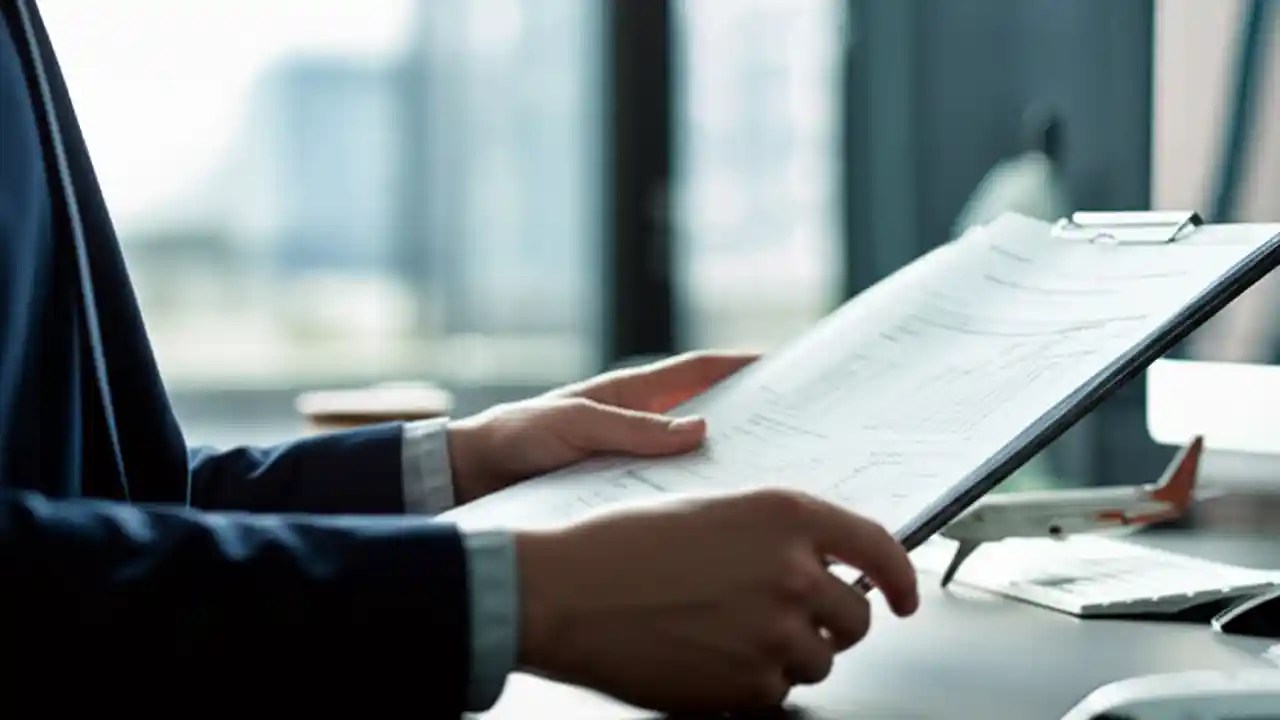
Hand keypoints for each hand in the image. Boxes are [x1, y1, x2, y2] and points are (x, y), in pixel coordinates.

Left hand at [447, 351, 756, 502]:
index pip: (697, 371)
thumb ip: (632, 429)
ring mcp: (630, 459)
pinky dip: (693, 500)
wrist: (470, 481)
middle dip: (749, 420)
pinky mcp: (617, 492)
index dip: (740, 366)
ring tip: (772, 486)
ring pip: (691, 460)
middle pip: (706, 416)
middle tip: (797, 434)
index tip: (784, 366)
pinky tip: (717, 525)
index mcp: (629, 395)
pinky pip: (667, 493)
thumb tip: (700, 430)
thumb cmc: (516, 440)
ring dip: (726, 467)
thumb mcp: (574, 428)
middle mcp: (637, 425)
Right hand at [514, 489, 918, 712]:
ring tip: (731, 637)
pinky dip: (754, 685)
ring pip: (820, 661)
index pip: (878, 548)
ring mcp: (775, 632)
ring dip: (789, 656)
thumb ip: (775, 534)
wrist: (567, 592)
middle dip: (830, 623)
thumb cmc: (621, 545)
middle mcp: (791, 571)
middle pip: (855, 618)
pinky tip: (710, 660)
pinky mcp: (750, 686)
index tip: (902, 596)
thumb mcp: (711, 511)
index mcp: (784, 515)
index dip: (900, 578)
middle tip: (789, 620)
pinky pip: (779, 695)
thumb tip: (821, 567)